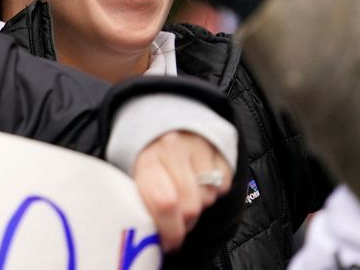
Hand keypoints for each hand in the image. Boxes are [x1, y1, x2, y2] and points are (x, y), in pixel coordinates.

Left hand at [133, 131, 232, 252]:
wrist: (164, 117)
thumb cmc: (147, 154)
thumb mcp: (135, 173)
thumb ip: (143, 199)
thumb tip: (152, 232)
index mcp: (147, 158)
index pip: (165, 203)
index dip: (170, 231)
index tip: (168, 243)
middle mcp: (173, 148)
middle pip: (190, 207)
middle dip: (183, 224)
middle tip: (176, 222)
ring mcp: (199, 145)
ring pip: (208, 198)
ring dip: (198, 204)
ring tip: (185, 192)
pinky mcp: (220, 147)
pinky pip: (224, 185)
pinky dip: (214, 190)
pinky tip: (200, 179)